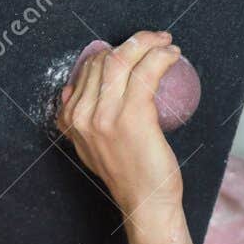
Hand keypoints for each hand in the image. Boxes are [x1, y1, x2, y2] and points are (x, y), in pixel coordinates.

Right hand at [56, 30, 185, 218]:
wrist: (145, 203)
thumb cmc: (129, 175)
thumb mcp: (92, 147)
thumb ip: (83, 122)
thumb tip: (79, 92)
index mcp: (70, 118)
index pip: (88, 69)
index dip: (113, 52)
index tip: (135, 50)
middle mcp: (83, 115)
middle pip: (105, 60)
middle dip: (132, 42)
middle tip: (157, 41)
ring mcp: (106, 115)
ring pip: (123, 60)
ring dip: (148, 43)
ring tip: (167, 45)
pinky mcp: (133, 117)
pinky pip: (147, 73)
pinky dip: (161, 58)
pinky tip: (172, 56)